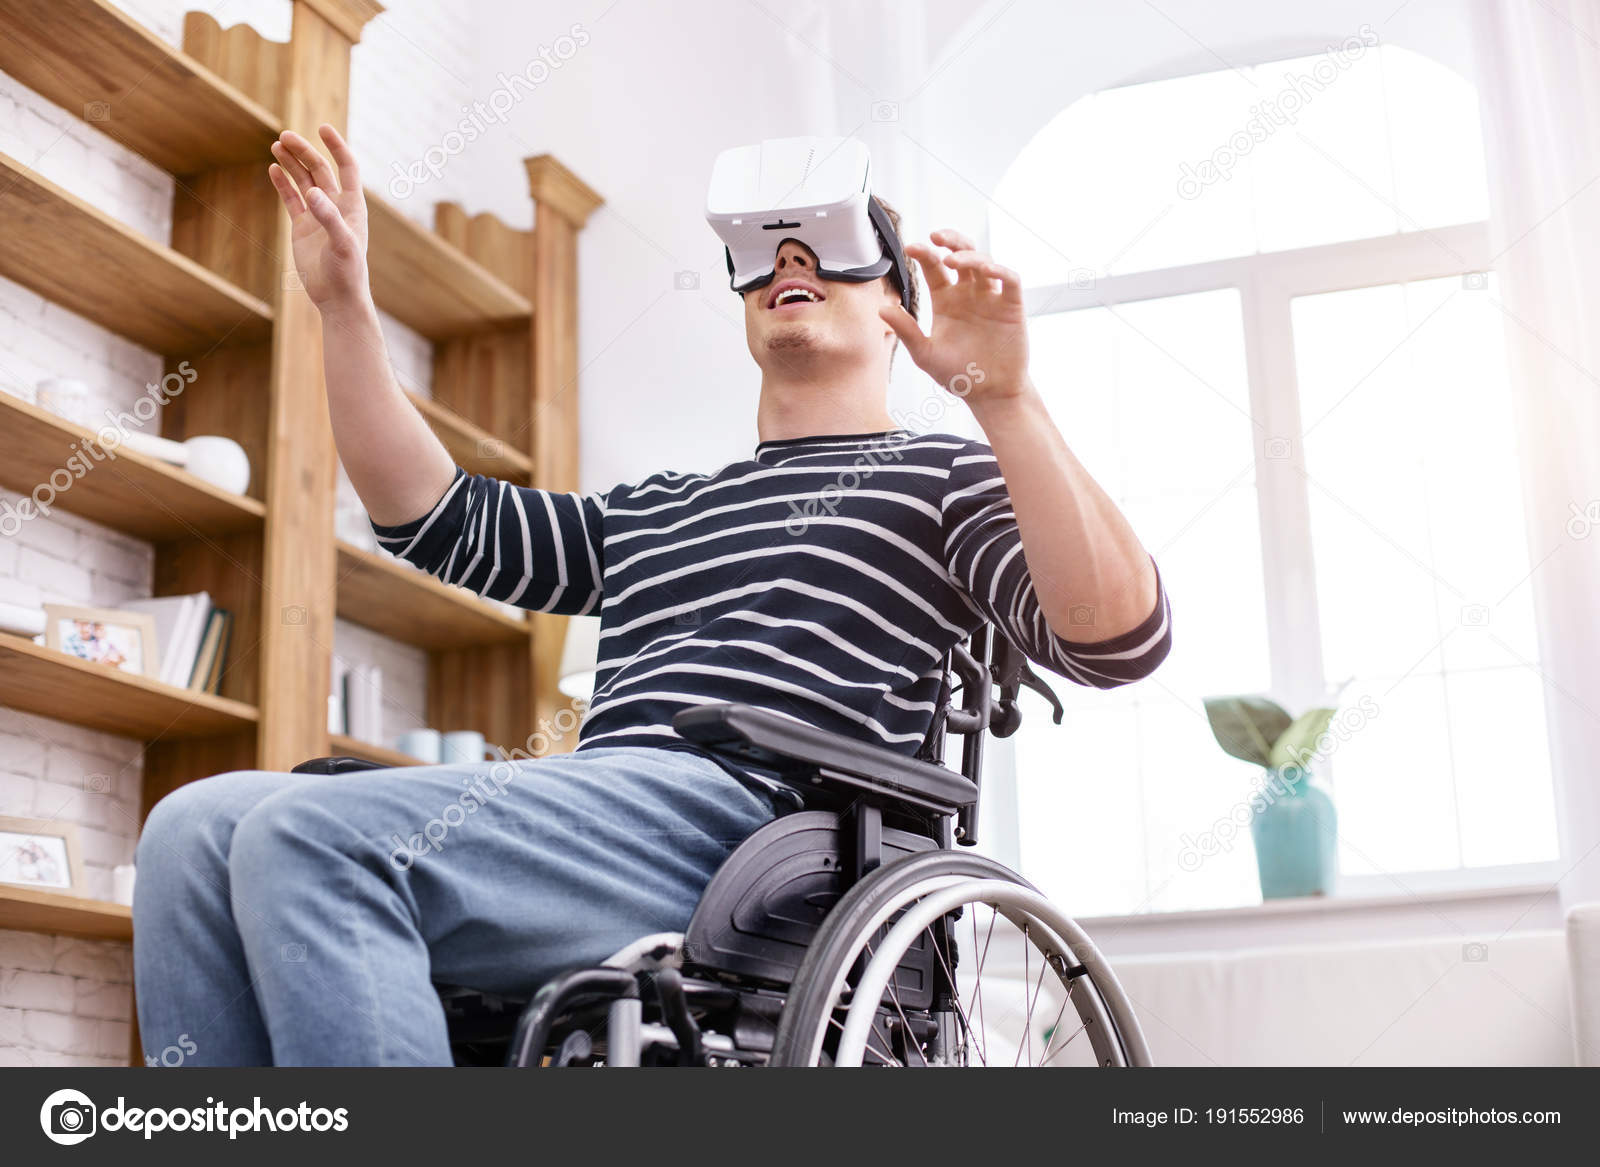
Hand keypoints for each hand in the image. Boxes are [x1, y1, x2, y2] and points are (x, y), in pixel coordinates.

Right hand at [268, 125, 370, 312]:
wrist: (337, 298)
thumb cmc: (347, 273)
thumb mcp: (342, 245)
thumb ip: (328, 218)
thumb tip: (312, 193)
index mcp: (353, 206)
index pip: (347, 168)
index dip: (336, 147)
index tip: (323, 128)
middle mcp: (336, 207)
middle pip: (320, 170)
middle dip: (304, 152)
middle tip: (284, 137)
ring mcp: (318, 215)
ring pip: (303, 181)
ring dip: (292, 163)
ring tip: (277, 146)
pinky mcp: (303, 227)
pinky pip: (291, 199)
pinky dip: (283, 184)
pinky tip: (273, 168)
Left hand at [882, 228, 1030, 406]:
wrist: (989, 393)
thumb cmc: (958, 375)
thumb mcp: (925, 354)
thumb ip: (906, 330)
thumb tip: (881, 308)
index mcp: (945, 300)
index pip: (934, 268)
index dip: (924, 254)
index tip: (911, 248)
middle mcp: (968, 293)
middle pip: (960, 254)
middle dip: (950, 240)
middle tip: (936, 236)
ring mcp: (991, 297)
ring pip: (984, 262)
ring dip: (969, 256)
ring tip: (952, 260)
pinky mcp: (1012, 306)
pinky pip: (1010, 279)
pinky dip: (1000, 271)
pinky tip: (987, 270)